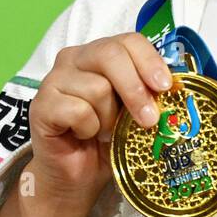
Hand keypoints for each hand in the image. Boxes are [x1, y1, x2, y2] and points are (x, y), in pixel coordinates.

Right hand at [26, 32, 173, 208]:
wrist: (77, 176)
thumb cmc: (107, 140)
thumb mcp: (135, 112)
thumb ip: (148, 93)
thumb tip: (174, 87)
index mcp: (100, 54)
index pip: (128, 41)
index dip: (149, 61)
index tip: (165, 86)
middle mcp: (74, 59)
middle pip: (110, 54)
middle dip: (135, 89)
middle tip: (148, 119)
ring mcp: (54, 80)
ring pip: (97, 88)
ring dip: (109, 119)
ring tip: (105, 131)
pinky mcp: (41, 105)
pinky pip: (77, 110)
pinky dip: (88, 128)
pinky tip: (83, 135)